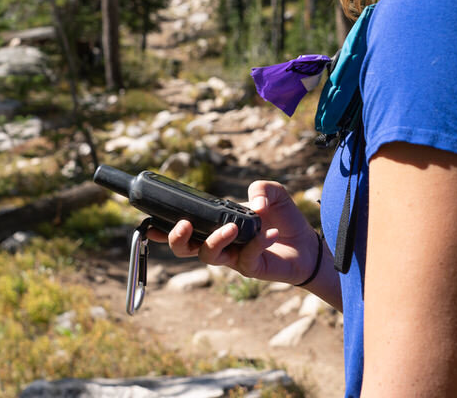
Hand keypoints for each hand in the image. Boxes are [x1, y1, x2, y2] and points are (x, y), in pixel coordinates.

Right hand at [147, 180, 319, 284]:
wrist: (308, 245)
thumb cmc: (283, 219)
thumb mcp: (273, 194)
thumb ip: (260, 188)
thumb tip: (253, 201)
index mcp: (216, 224)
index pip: (186, 227)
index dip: (164, 228)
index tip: (149, 224)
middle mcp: (219, 243)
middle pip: (185, 249)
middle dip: (177, 239)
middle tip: (183, 225)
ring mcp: (233, 258)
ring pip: (209, 256)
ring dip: (215, 240)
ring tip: (231, 228)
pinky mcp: (250, 268)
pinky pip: (245, 258)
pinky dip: (256, 243)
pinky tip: (269, 233)